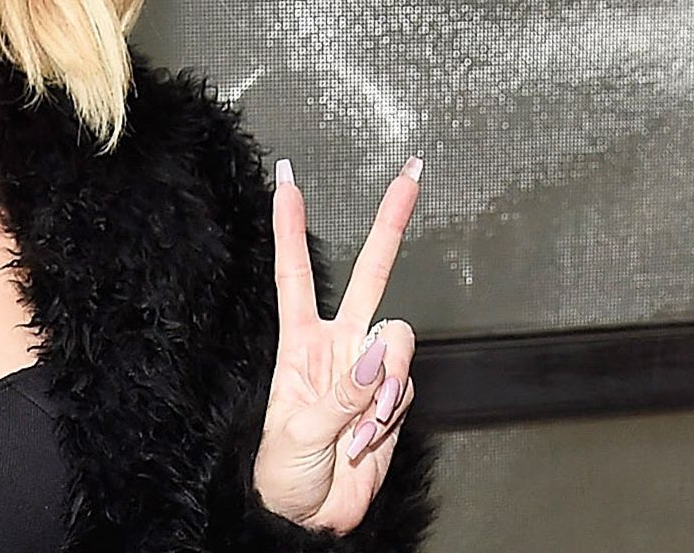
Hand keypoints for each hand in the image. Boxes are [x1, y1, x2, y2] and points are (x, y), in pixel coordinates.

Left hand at [251, 156, 421, 533]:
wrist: (308, 517)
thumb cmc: (283, 475)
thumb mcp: (296, 433)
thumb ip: (341, 393)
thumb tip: (376, 354)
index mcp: (299, 344)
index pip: (295, 273)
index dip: (291, 228)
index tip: (288, 181)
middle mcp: (338, 346)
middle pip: (369, 274)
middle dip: (390, 224)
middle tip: (410, 176)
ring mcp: (369, 371)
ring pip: (400, 345)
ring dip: (384, 389)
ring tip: (355, 431)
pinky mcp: (392, 399)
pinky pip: (407, 390)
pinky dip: (390, 415)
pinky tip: (367, 439)